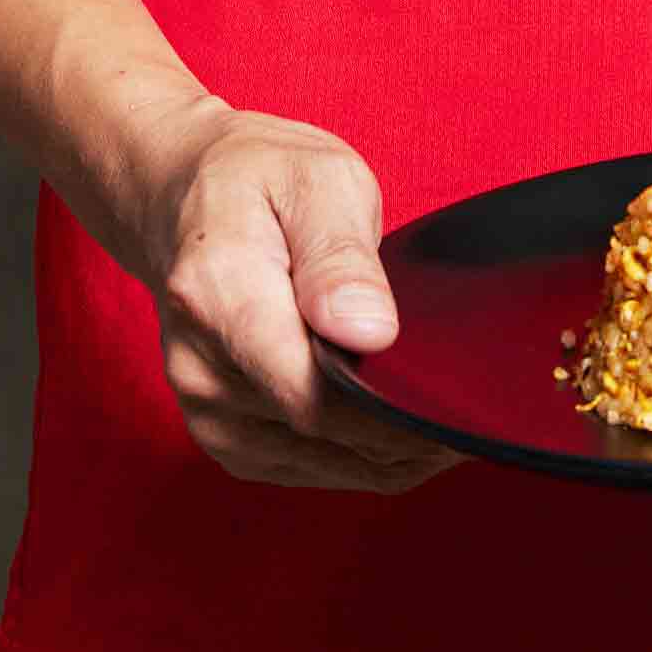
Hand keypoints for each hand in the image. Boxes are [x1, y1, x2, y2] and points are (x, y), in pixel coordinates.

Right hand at [117, 104, 452, 495]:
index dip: (387, 414)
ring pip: (320, 465)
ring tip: (440, 419)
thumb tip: (368, 333)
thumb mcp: (316, 180)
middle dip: (401, 433)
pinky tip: (397, 432)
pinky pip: (304, 471)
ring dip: (387, 456)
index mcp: (217, 295)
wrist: (185, 196)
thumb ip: (341, 257)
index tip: (449, 406)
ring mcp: (203, 407)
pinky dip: (357, 459)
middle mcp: (199, 366)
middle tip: (467, 409)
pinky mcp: (221, 433)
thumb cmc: (257, 180)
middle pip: (319, 434)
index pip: (307, 391)